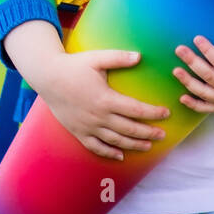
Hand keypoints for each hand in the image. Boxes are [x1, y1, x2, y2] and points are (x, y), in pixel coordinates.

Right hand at [33, 50, 171, 160]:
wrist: (47, 78)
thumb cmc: (74, 66)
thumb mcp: (97, 58)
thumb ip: (119, 58)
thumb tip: (140, 56)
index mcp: (105, 98)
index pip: (135, 110)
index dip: (153, 113)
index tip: (166, 113)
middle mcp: (98, 116)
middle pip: (129, 128)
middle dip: (148, 132)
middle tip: (163, 134)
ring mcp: (87, 126)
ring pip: (115, 141)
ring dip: (133, 145)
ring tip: (148, 145)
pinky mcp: (78, 132)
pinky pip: (95, 147)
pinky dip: (109, 153)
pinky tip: (120, 156)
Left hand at [172, 35, 213, 113]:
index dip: (208, 51)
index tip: (197, 38)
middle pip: (209, 76)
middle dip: (193, 62)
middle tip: (179, 49)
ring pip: (205, 93)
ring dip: (188, 82)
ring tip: (176, 70)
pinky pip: (208, 108)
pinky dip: (194, 105)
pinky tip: (182, 97)